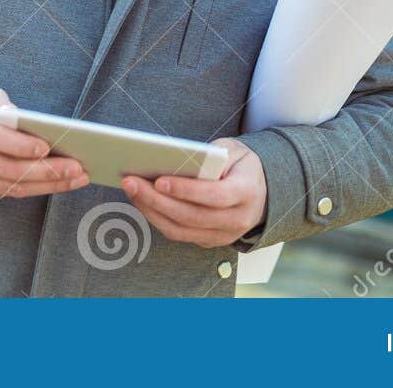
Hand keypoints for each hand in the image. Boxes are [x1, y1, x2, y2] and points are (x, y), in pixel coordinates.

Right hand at [0, 86, 88, 200]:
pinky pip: (7, 194)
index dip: (18, 145)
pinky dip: (35, 190)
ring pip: (9, 187)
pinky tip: (58, 182)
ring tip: (76, 177)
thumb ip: (2, 104)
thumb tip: (23, 120)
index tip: (46, 147)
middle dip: (45, 170)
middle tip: (76, 167)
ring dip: (47, 185)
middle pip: (5, 168)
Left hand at [121, 138, 266, 246]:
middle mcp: (237, 220)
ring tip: (131, 189)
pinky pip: (178, 234)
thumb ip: (212, 156)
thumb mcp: (234, 151)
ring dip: (151, 210)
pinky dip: (157, 218)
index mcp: (246, 193)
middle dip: (157, 200)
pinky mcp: (208, 241)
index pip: (214, 196)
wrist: (261, 192)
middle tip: (131, 182)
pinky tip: (142, 201)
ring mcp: (223, 235)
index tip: (159, 181)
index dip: (186, 190)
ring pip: (181, 230)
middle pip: (192, 216)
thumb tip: (177, 160)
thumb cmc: (242, 165)